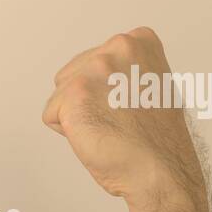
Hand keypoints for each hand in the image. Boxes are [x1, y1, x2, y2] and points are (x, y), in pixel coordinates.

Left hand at [42, 26, 205, 211]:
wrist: (160, 170)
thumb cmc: (157, 140)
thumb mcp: (152, 85)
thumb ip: (126, 71)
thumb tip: (105, 76)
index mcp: (139, 41)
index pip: (94, 62)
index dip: (106, 92)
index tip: (132, 106)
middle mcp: (118, 46)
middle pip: (72, 75)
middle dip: (87, 102)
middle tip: (120, 121)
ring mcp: (96, 68)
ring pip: (60, 94)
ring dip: (76, 116)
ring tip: (109, 127)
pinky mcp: (75, 93)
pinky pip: (51, 114)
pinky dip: (67, 132)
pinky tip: (97, 136)